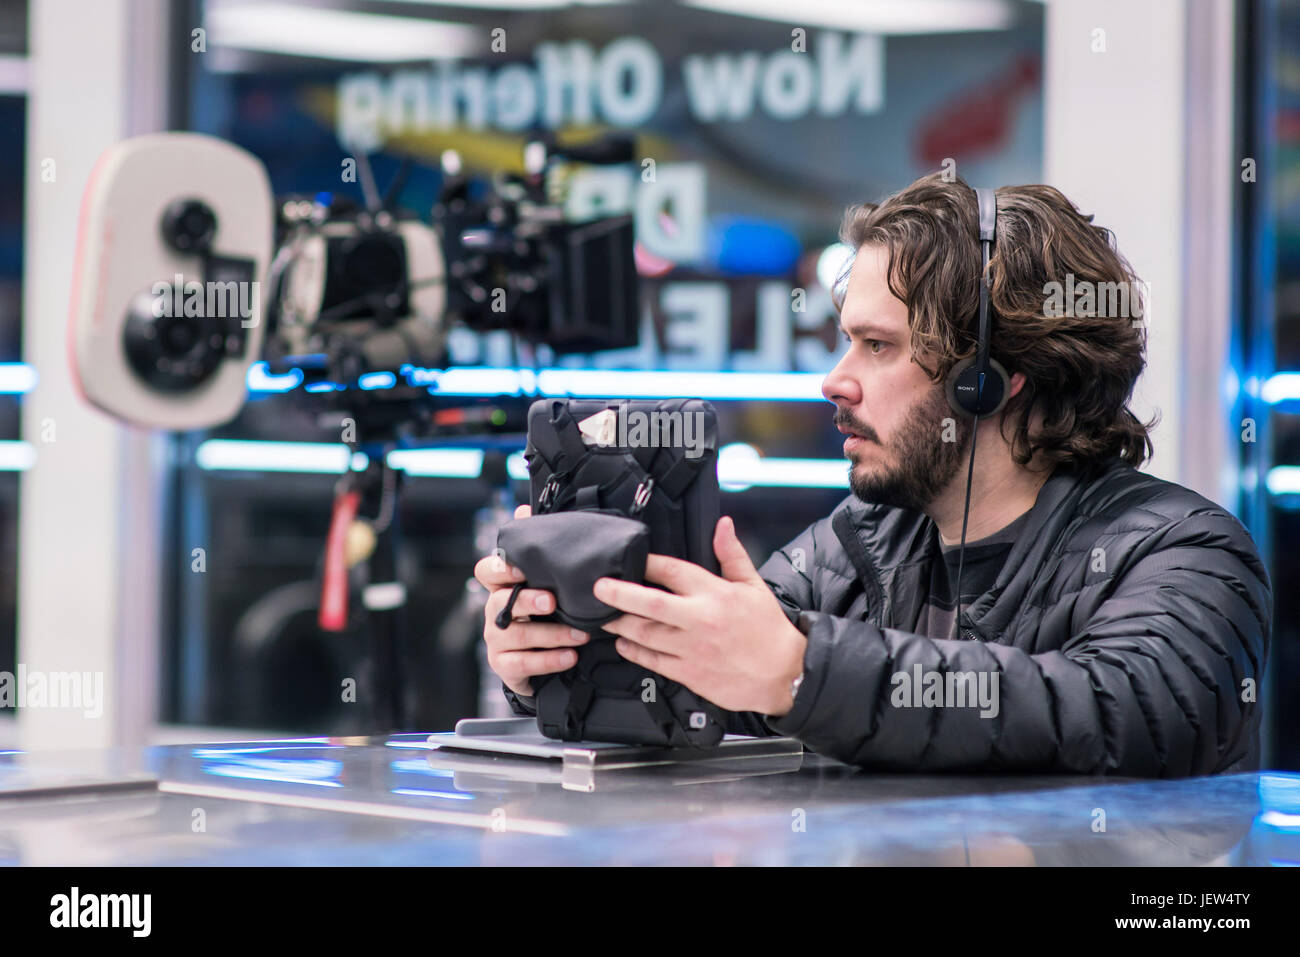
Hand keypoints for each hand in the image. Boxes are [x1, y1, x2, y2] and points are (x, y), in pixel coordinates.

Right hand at [474, 504, 588, 696]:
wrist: (539, 659)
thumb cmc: (542, 612)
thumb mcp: (541, 579)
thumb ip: (533, 547)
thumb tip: (524, 508)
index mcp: (501, 586)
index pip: (486, 570)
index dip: (500, 568)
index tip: (522, 568)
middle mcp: (493, 611)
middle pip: (500, 602)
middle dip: (527, 601)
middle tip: (553, 602)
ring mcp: (496, 639)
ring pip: (516, 634)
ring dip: (552, 634)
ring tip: (580, 634)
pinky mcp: (503, 665)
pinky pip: (521, 664)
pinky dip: (548, 660)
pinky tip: (570, 656)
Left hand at [595, 515, 806, 716]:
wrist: (785, 674)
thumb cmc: (768, 630)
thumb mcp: (754, 585)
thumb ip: (732, 554)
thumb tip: (722, 525)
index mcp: (715, 594)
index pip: (673, 572)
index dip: (648, 563)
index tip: (630, 557)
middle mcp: (699, 620)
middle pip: (650, 604)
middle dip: (620, 594)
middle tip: (598, 586)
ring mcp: (692, 649)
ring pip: (645, 634)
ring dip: (620, 623)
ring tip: (603, 615)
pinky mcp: (689, 673)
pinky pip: (653, 661)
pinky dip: (634, 651)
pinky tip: (623, 643)